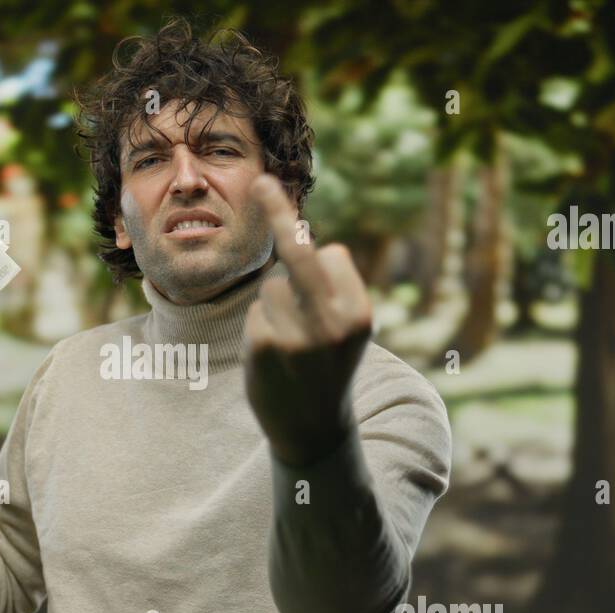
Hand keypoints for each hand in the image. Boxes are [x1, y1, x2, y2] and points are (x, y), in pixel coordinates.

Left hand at [243, 174, 373, 467]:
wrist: (314, 430)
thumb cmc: (328, 368)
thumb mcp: (343, 329)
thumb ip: (327, 289)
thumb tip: (295, 236)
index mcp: (360, 311)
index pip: (331, 254)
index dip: (321, 261)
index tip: (311, 240)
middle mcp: (334, 320)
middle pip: (299, 251)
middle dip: (278, 212)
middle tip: (260, 181)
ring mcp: (298, 333)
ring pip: (271, 286)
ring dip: (273, 307)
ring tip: (290, 346)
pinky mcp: (266, 345)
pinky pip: (255, 310)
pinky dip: (259, 327)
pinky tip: (273, 358)